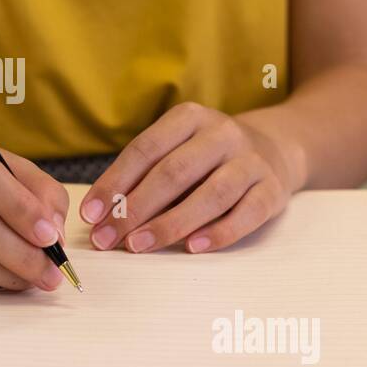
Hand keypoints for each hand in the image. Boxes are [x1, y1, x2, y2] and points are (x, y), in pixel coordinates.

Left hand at [79, 103, 301, 254]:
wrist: (276, 149)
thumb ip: (143, 176)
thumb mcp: (177, 149)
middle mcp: (222, 134)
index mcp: (189, 118)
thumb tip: (101, 215)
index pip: (145, 149)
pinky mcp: (273, 190)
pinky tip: (192, 247)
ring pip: (210, 194)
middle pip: (174, 172)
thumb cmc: (208, 157)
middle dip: (135, 208)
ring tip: (139, 245)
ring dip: (170, 223)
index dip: (115, 182)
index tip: (91, 214)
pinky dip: (219, 233)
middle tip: (108, 237)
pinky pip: (246, 214)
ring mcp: (251, 161)